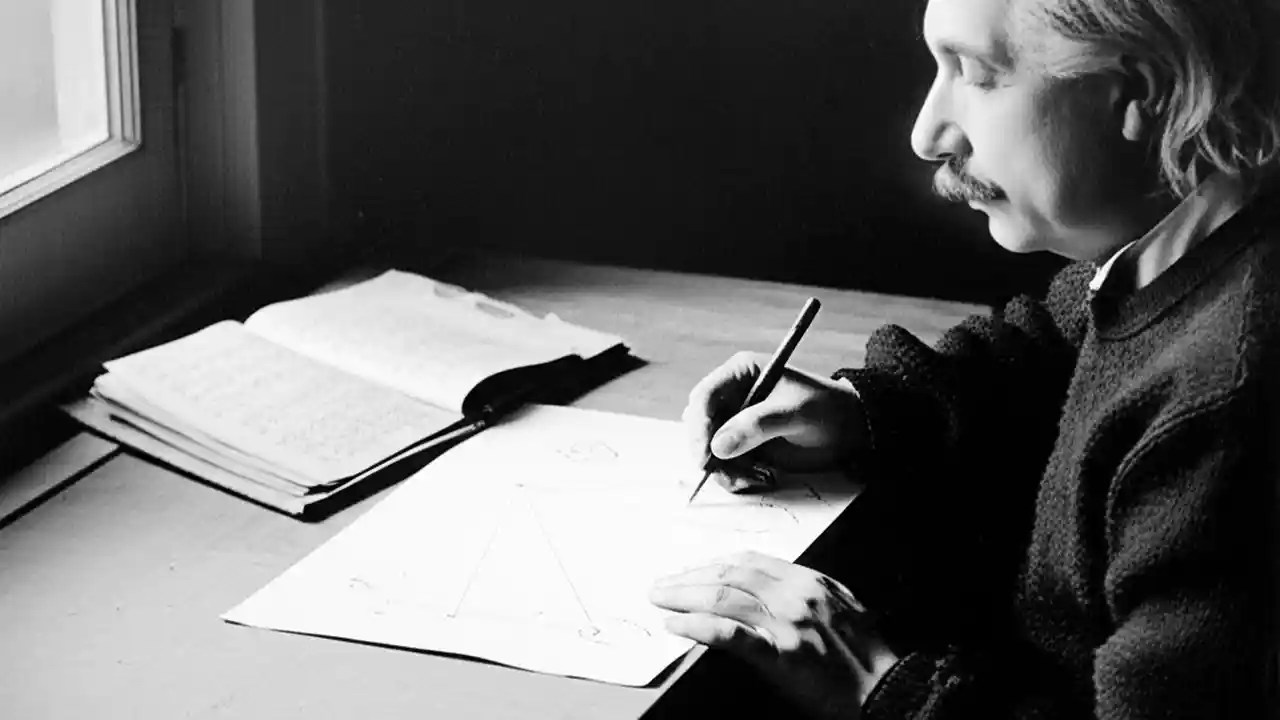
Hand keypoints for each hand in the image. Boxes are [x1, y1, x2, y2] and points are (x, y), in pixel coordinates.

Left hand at [650, 551, 897, 718]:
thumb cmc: (866, 658)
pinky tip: (676, 626)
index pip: (749, 561)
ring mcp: (787, 624)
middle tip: (663, 584)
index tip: (692, 571)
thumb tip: (763, 593)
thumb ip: (803, 597)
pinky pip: (729, 634)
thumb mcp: (839, 610)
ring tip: (661, 599)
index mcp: (809, 581)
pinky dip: (697, 626)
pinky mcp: (781, 655)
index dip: (714, 565)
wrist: (887, 692)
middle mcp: (796, 595)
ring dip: (684, 596)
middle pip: (730, 574)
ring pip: (723, 597)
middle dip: (690, 577)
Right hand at [682, 352, 867, 490]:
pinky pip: (724, 463)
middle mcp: (732, 395)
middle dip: (708, 451)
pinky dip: (734, 475)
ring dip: (723, 468)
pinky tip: (759, 478)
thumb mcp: (796, 413)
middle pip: (700, 424)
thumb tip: (719, 446)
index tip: (704, 455)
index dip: (700, 425)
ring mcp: (735, 421)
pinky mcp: (743, 444)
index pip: (705, 396)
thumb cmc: (826, 409)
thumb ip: (758, 426)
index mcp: (741, 373)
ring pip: (709, 448)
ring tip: (753, 478)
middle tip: (722, 474)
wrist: (849, 430)